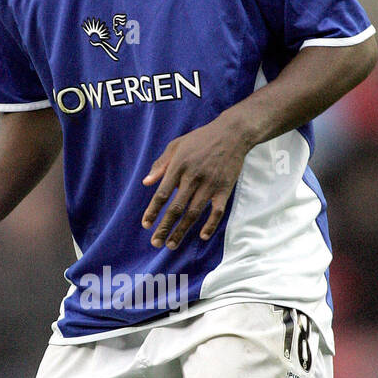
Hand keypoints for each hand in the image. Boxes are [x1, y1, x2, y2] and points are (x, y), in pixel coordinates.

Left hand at [141, 118, 246, 249]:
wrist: (232, 133)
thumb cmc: (200, 139)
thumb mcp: (176, 145)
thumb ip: (160, 164)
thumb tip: (146, 182)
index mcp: (178, 166)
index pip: (162, 194)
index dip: (153, 211)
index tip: (146, 225)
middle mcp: (193, 177)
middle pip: (176, 208)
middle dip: (164, 227)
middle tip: (155, 243)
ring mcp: (210, 184)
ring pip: (194, 213)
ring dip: (182, 231)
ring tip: (171, 244)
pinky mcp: (225, 189)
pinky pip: (217, 211)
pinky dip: (211, 224)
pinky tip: (202, 236)